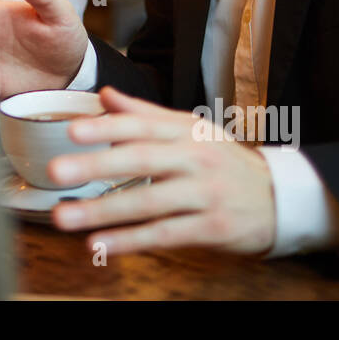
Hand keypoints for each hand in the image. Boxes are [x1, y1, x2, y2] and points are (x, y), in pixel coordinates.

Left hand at [49, 87, 276, 256]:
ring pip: (148, 201)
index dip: (107, 127)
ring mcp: (205, 194)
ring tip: (66, 217)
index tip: (72, 130)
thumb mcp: (191, 130)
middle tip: (57, 172)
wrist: (281, 197)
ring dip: (104, 211)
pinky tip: (101, 244)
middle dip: (96, 166)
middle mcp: (196, 158)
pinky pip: (165, 234)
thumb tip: (105, 95)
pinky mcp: (212, 228)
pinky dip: (131, 241)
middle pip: (141, 160)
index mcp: (186, 131)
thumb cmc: (224, 161)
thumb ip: (145, 114)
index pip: (142, 124)